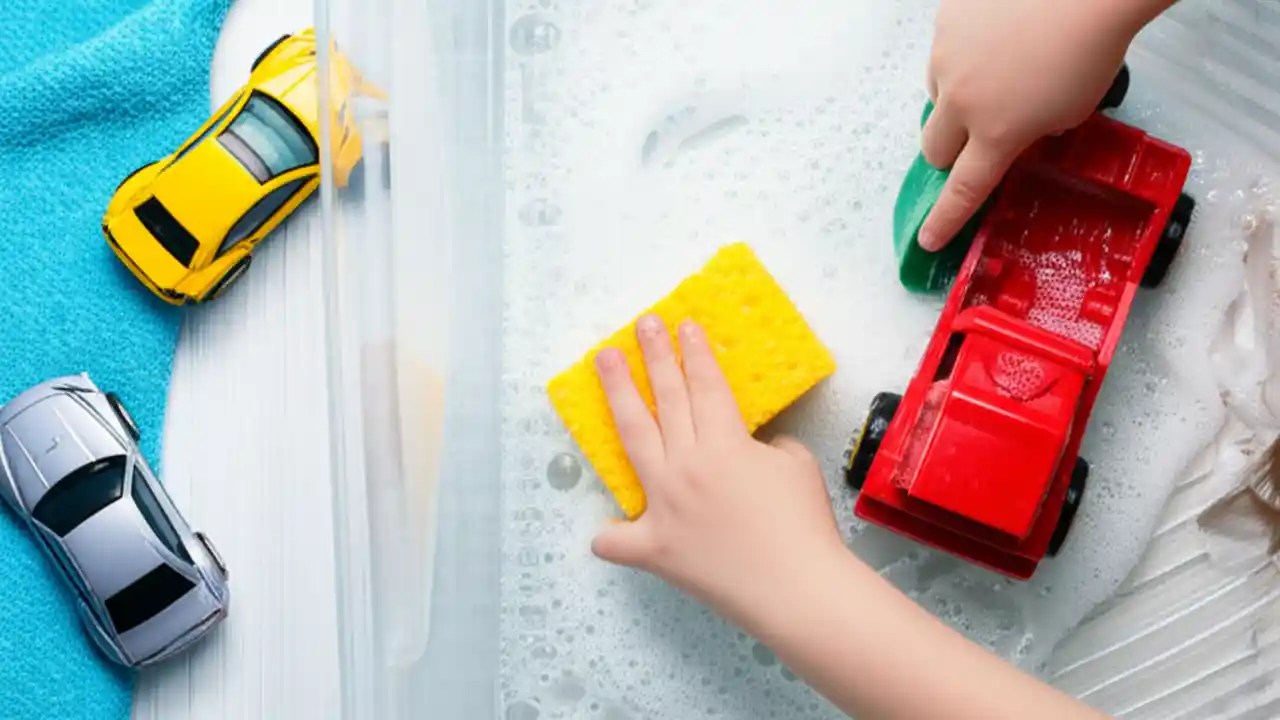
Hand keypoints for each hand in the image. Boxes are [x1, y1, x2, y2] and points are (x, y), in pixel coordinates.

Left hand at [590, 314, 845, 623]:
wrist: (797, 587)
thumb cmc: (804, 524)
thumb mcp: (796, 464)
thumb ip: (765, 445)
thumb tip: (746, 449)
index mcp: (722, 443)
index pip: (704, 385)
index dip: (695, 351)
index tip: (683, 323)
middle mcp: (685, 466)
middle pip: (664, 399)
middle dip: (654, 356)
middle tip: (642, 324)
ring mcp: (663, 505)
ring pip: (633, 439)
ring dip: (617, 394)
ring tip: (605, 361)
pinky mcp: (655, 548)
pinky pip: (620, 541)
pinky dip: (612, 538)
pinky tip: (607, 533)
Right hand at [919, 0, 1167, 250]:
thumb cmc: (1090, 47)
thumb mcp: (1073, 111)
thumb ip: (1034, 132)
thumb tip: (1017, 131)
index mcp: (998, 133)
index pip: (963, 191)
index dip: (944, 220)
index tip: (928, 239)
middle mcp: (962, 101)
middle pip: (935, 148)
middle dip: (952, 151)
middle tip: (979, 135)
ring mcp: (947, 57)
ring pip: (938, 94)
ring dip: (958, 97)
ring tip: (998, 69)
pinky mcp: (945, 21)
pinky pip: (944, 49)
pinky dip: (964, 52)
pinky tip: (999, 34)